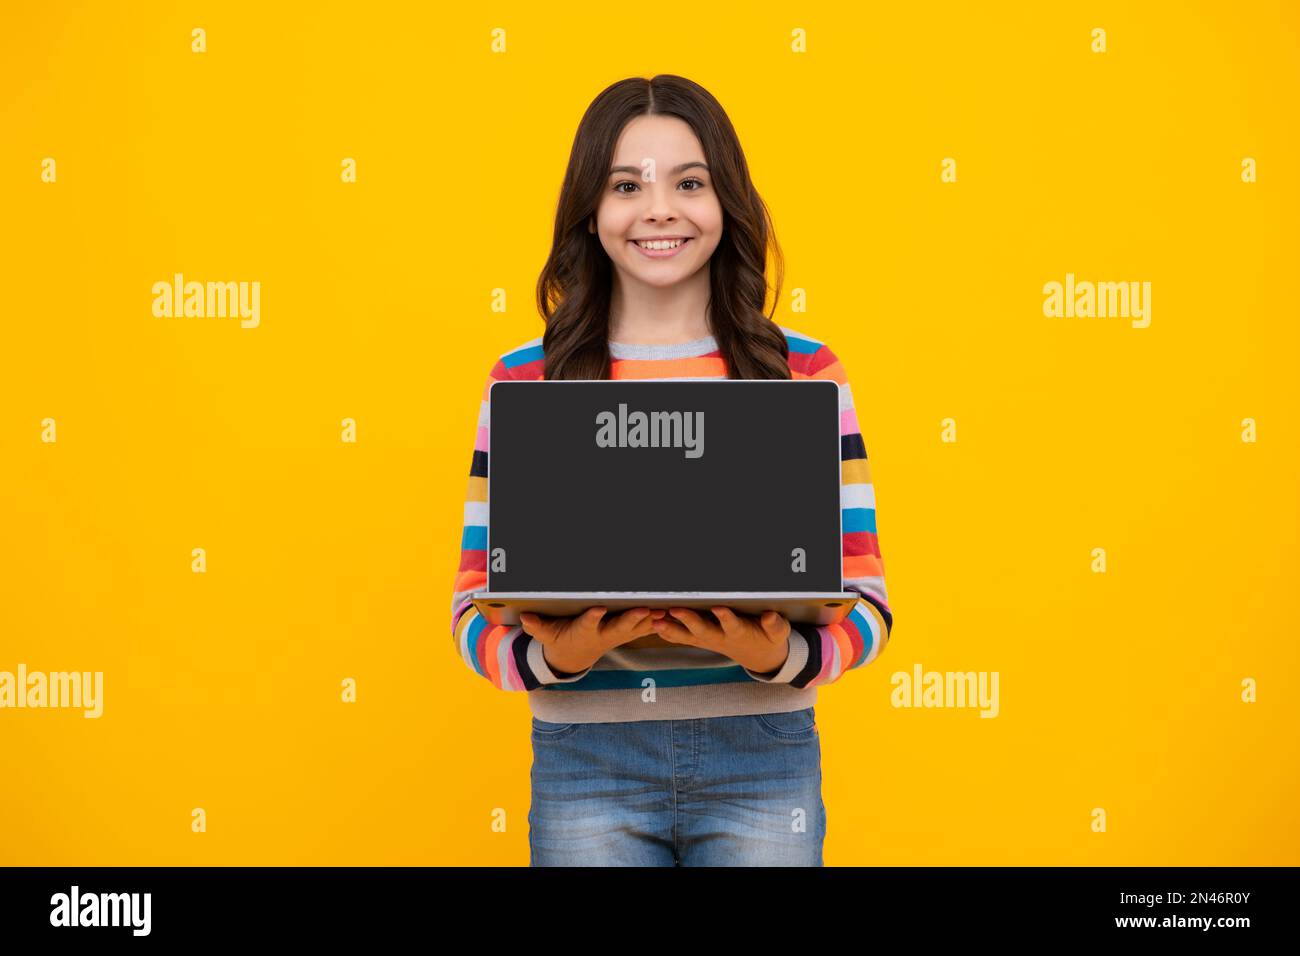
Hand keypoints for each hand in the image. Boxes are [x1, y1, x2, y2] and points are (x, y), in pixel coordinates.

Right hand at [521, 606, 666, 674]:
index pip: (588, 624)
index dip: (592, 617)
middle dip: (631, 618)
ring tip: (664, 610)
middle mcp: (603, 635)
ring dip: (650, 621)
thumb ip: (537, 626)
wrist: (574, 656)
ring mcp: (617, 636)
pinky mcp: (626, 634)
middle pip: (619, 627)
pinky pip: (643, 629)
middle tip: (643, 609)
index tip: (598, 609)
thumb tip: (524, 618)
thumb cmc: (560, 639)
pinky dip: (656, 623)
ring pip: (636, 628)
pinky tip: (670, 614)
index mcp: (584, 632)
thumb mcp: (546, 634)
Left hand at [651, 606, 791, 674]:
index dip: (726, 618)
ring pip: (688, 636)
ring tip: (656, 620)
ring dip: (671, 629)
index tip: (719, 608)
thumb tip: (770, 616)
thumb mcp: (779, 633)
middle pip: (703, 630)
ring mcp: (709, 640)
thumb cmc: (769, 639)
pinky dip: (668, 632)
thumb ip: (775, 625)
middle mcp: (721, 638)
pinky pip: (682, 637)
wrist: (760, 657)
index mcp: (741, 633)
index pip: (732, 625)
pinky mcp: (702, 640)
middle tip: (675, 609)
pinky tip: (654, 624)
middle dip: (689, 620)